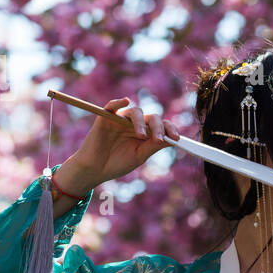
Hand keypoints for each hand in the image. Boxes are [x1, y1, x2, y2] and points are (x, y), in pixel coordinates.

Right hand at [58, 97, 181, 191]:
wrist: (95, 170)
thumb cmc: (117, 163)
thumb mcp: (139, 156)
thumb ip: (153, 146)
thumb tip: (172, 139)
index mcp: (146, 133)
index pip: (161, 125)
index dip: (170, 129)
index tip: (177, 138)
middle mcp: (135, 124)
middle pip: (151, 118)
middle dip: (158, 127)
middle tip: (159, 140)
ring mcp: (120, 120)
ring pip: (136, 112)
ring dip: (140, 122)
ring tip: (141, 136)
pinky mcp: (105, 118)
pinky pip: (112, 105)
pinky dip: (118, 102)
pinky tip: (125, 101)